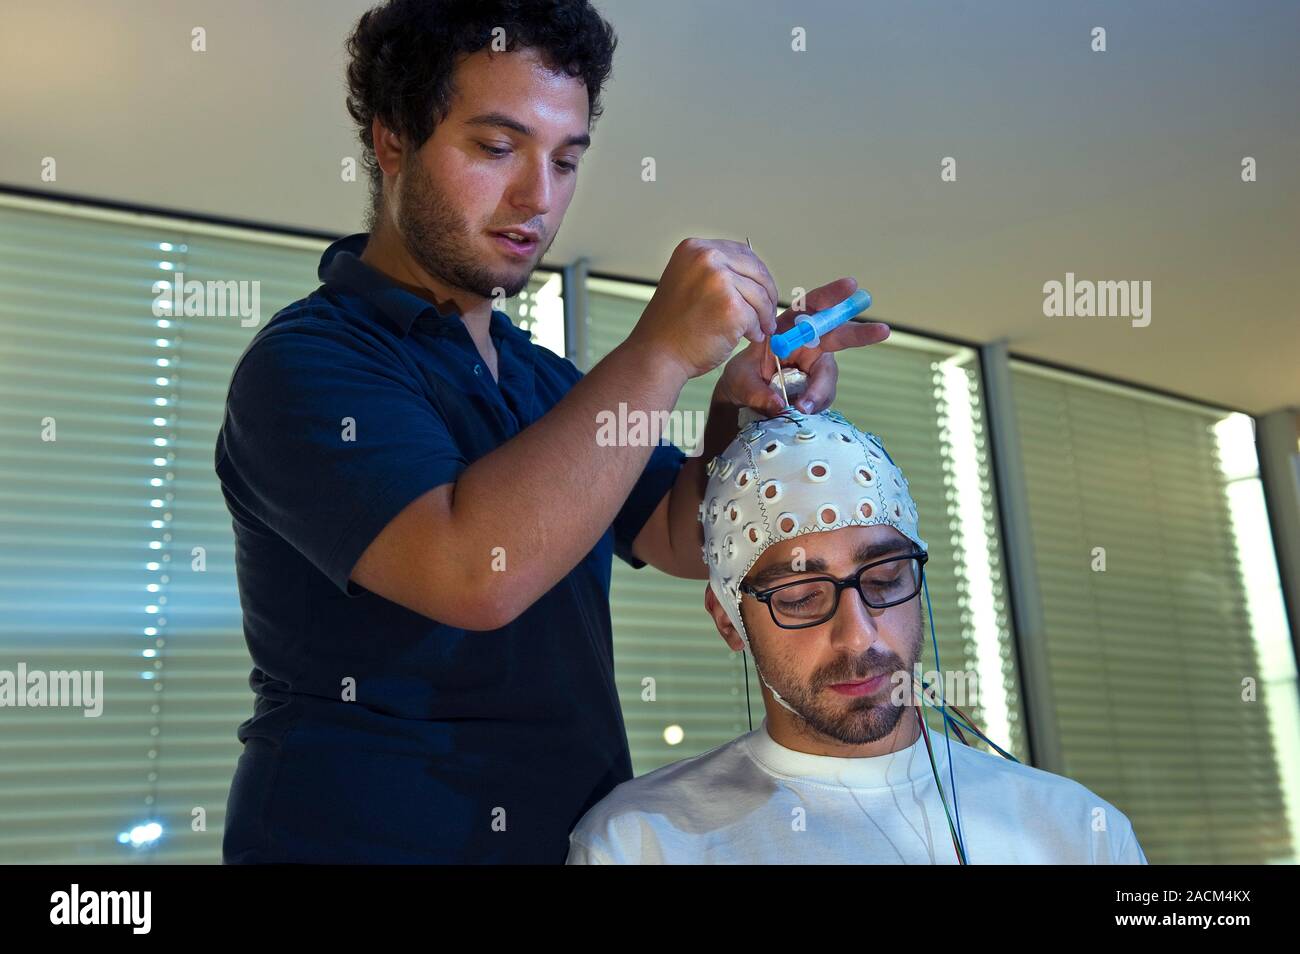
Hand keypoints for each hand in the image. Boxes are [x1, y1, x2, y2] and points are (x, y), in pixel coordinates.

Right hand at [628, 239, 778, 380]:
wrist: (658, 355)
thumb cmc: (671, 327)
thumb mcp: (688, 281)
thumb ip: (715, 272)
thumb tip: (752, 275)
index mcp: (695, 248)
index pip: (742, 252)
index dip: (757, 274)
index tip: (762, 289)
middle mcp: (707, 258)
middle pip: (756, 271)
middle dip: (767, 294)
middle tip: (768, 313)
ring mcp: (720, 281)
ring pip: (760, 296)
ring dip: (763, 315)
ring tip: (759, 328)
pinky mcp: (731, 307)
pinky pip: (757, 317)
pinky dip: (756, 330)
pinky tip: (748, 336)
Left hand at [714, 277, 889, 414]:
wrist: (742, 398)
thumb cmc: (742, 377)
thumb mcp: (740, 381)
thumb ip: (758, 392)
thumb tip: (781, 405)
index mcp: (788, 326)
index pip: (812, 306)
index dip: (832, 295)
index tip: (851, 285)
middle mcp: (807, 342)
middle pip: (839, 335)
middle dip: (861, 334)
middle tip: (882, 330)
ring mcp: (815, 365)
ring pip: (829, 374)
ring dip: (821, 390)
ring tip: (803, 406)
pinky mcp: (817, 386)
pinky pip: (823, 395)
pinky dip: (815, 404)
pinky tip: (801, 410)